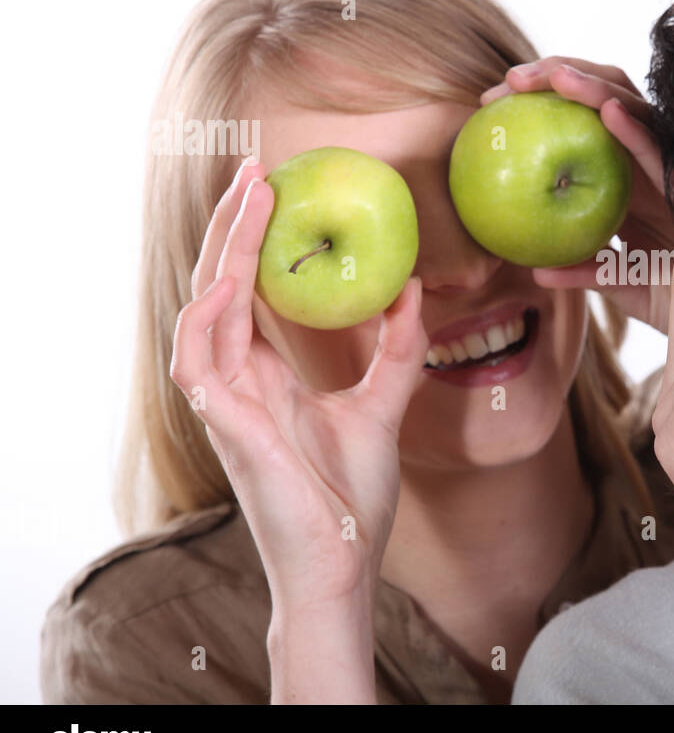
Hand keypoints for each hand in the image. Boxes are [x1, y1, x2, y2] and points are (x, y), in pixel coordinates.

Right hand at [169, 158, 427, 615]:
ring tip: (249, 198)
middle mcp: (237, 380)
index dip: (256, 238)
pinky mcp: (223, 426)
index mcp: (265, 374)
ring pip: (204, 308)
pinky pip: (198, 358)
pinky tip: (232, 276)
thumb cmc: (350, 497)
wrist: (344, 563)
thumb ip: (397, 350)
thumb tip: (415, 288)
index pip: (250, 290)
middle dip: (233, 226)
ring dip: (223, 251)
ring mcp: (224, 402)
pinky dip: (209, 315)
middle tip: (257, 169)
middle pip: (221, 285)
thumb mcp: (384, 406)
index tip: (277, 186)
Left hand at [482, 57, 673, 330]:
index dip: (539, 101)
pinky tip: (605, 111)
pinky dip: (634, 128)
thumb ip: (584, 272)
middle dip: (557, 75)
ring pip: (631, 106)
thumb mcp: (621, 284)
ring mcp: (669, 168)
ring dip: (589, 85)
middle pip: (603, 94)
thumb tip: (536, 272)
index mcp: (625, 176)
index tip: (489, 107)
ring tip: (550, 77)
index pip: (580, 118)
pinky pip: (661, 151)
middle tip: (507, 83)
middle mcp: (646, 162)